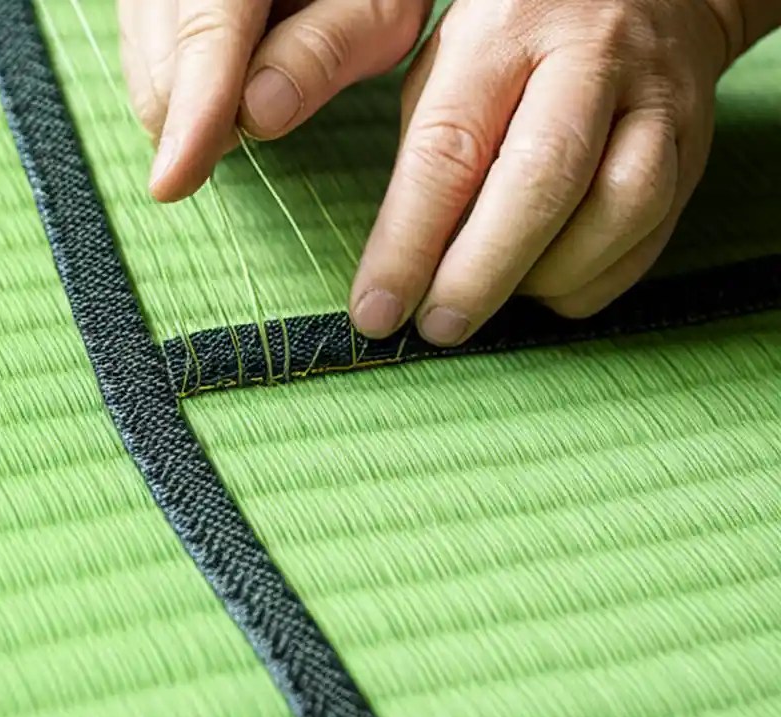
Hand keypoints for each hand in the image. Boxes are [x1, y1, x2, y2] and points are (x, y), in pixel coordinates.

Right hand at [119, 0, 431, 201]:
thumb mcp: (380, 5)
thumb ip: (326, 52)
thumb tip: (257, 116)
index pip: (204, 35)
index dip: (191, 111)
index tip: (173, 181)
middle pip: (162, 63)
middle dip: (205, 116)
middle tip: (275, 100)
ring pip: (144, 68)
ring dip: (192, 102)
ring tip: (260, 67)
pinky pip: (139, 58)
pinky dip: (180, 84)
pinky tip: (228, 68)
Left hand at [349, 0, 744, 345]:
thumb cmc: (520, 34)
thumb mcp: (447, 57)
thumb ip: (428, 148)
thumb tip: (402, 258)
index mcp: (505, 30)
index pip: (448, 152)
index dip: (408, 244)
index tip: (377, 310)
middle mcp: (591, 57)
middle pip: (541, 184)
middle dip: (481, 275)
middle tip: (438, 328)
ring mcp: (657, 99)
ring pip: (618, 212)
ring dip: (548, 279)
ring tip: (495, 298)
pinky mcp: (697, 143)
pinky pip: (652, 234)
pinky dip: (595, 278)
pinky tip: (549, 286)